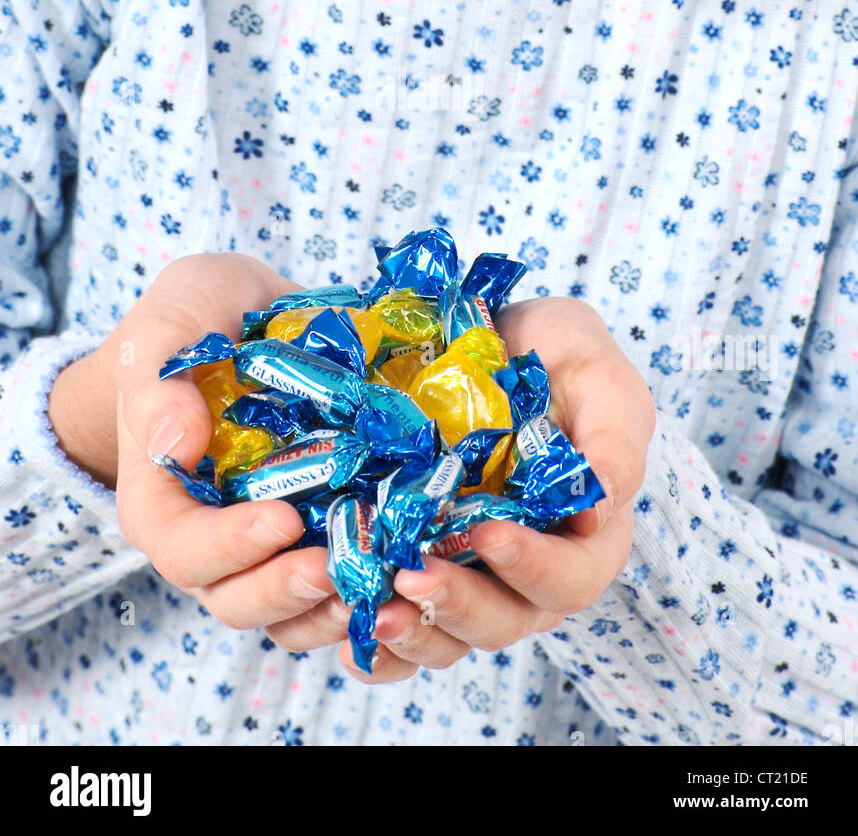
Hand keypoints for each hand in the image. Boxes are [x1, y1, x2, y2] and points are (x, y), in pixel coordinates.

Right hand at [106, 254, 348, 643]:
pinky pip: (336, 581)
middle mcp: (212, 536)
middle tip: (340, 567)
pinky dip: (369, 585)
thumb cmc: (190, 322)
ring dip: (335, 605)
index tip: (282, 519)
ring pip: (291, 609)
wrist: (238, 313)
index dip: (231, 547)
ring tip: (383, 582)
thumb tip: (179, 446)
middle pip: (237, 598)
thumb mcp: (166, 332)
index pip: (184, 550)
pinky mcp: (318, 525)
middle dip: (288, 591)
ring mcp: (267, 539)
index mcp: (162, 501)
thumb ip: (160, 387)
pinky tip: (408, 566)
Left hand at [337, 296, 655, 683]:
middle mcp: (528, 570)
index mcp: (585, 535)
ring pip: (449, 636)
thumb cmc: (556, 353)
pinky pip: (404, 630)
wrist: (486, 338)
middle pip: (503, 620)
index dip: (533, 567)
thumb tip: (598, 511)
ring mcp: (471, 573)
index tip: (490, 533)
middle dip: (457, 604)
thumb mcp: (598, 375)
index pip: (569, 578)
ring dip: (410, 630)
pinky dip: (376, 646)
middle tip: (410, 575)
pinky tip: (347, 627)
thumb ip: (612, 436)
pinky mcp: (421, 565)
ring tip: (369, 607)